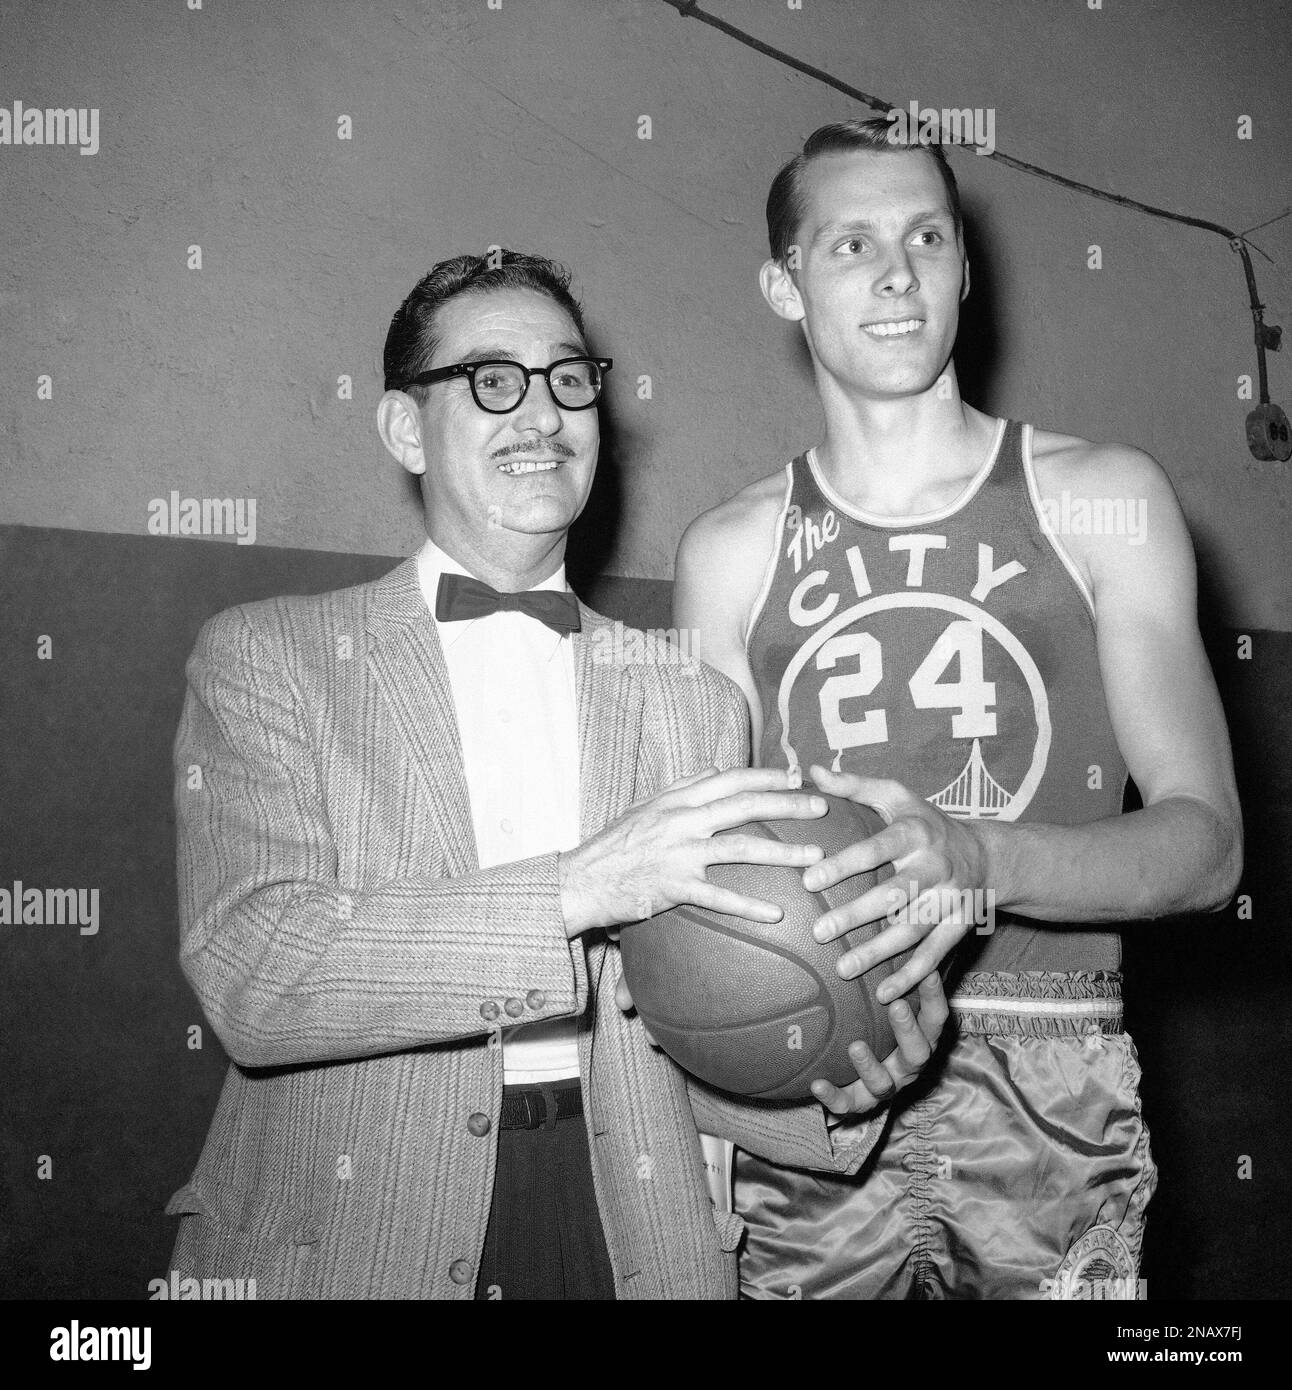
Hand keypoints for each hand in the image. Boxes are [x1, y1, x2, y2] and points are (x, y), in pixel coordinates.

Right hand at [559, 766, 828, 937]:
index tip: (799, 776)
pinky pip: (718, 897)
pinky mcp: (672, 888)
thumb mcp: (645, 806)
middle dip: (787, 804)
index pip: (730, 778)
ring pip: (739, 848)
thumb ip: (682, 786)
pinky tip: (776, 914)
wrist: (581, 880)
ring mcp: (677, 854)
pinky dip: (748, 906)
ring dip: (781, 852)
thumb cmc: (614, 844)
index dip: (767, 776)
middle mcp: (680, 821)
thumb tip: (716, 767)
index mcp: (676, 799)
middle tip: (822, 807)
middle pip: (743, 806)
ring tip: (814, 857)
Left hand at [803, 765, 989, 1001]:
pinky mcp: (960, 927)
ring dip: (879, 952)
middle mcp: (935, 866)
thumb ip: (854, 785)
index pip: (876, 848)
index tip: (809, 881)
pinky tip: (885, 995)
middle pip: (893, 895)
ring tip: (843, 969)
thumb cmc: (926, 822)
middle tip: (818, 932)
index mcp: (915, 832)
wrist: (987, 855)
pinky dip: (912, 976)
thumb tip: (811, 769)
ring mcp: (951, 900)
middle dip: (856, 915)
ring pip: (913, 930)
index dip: (844, 865)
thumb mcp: (896, 796)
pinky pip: (935, 955)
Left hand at [809, 973, 948, 1115]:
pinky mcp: (860, 1103)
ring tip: (854, 1046)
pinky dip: (834, 1096)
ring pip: (885, 1083)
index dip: (936, 996)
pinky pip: (848, 1104)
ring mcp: (886, 1086)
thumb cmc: (880, 1026)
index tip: (930, 970)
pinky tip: (817, 1082)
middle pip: (918, 1052)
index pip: (936, 1018)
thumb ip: (893, 974)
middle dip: (907, 1029)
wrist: (862, 1079)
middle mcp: (908, 1065)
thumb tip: (884, 922)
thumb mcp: (891, 1000)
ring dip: (870, 1065)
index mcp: (921, 1039)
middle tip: (896, 1004)